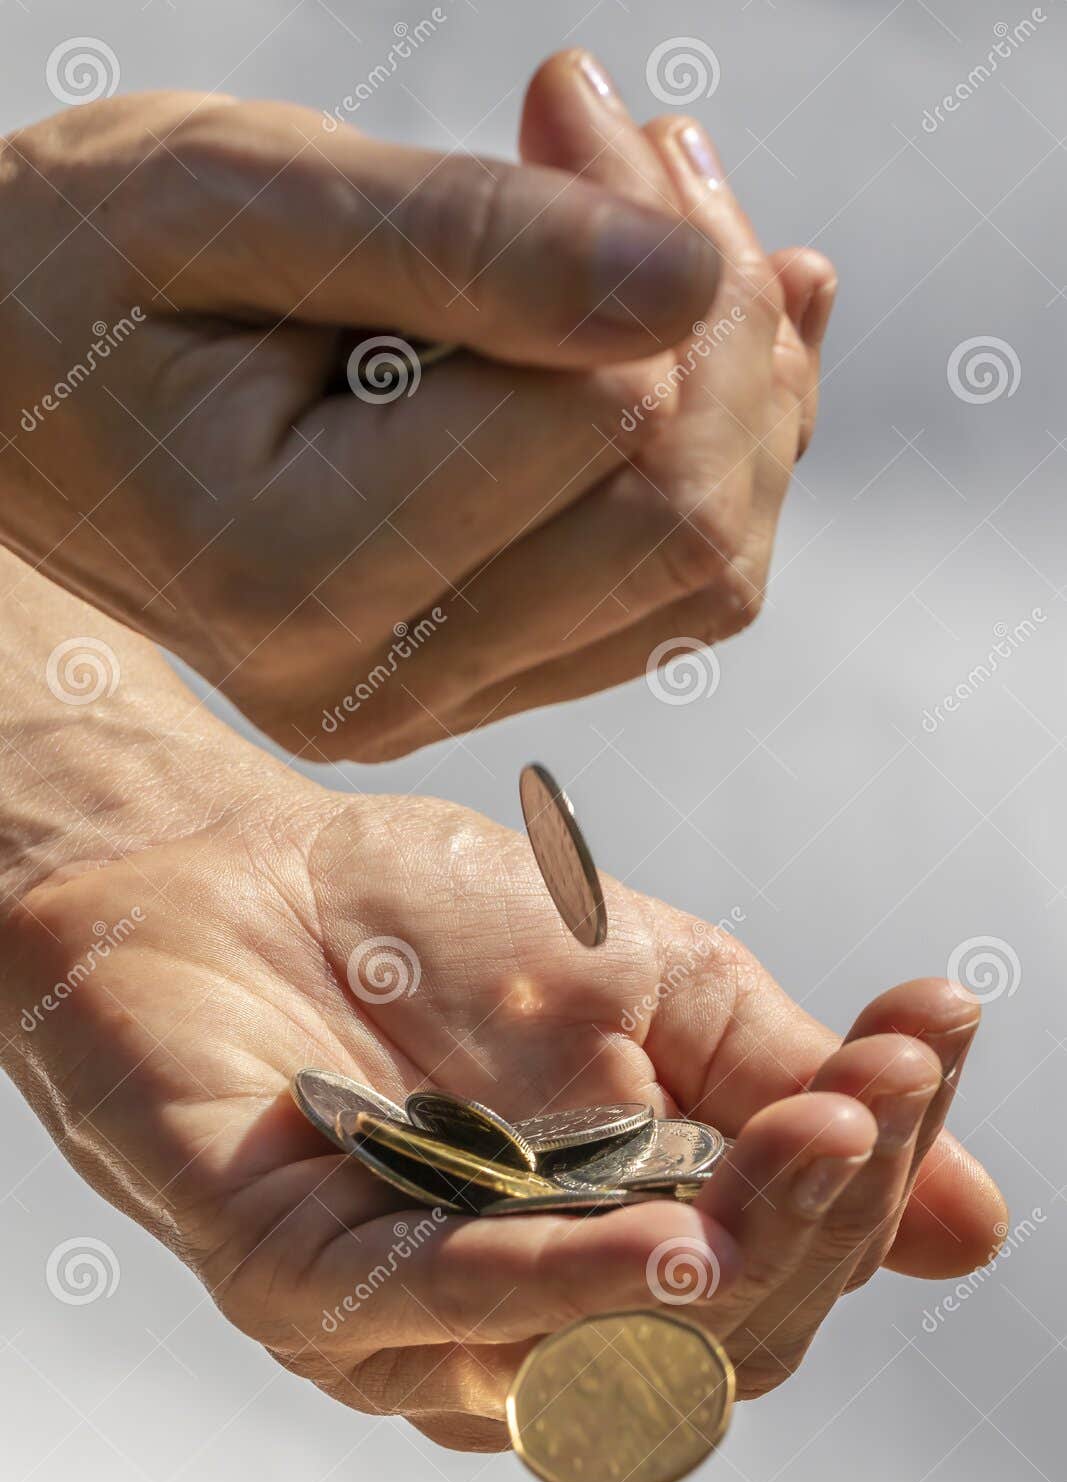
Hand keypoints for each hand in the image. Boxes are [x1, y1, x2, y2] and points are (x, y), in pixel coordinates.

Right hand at [0, 50, 826, 760]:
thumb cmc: (74, 274)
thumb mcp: (227, 197)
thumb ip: (461, 240)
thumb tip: (690, 278)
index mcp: (297, 573)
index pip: (607, 424)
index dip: (645, 243)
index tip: (564, 103)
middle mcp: (373, 682)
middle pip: (684, 530)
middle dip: (725, 322)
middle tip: (647, 148)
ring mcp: (426, 702)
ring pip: (701, 578)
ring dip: (736, 390)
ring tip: (668, 219)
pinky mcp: (465, 683)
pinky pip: (659, 596)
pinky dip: (708, 455)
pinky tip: (681, 328)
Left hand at [4, 720, 1003, 1451]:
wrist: (234, 858)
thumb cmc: (433, 926)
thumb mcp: (652, 985)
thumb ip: (784, 1092)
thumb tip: (972, 1221)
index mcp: (622, 1242)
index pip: (785, 1266)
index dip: (871, 1173)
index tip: (924, 1038)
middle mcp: (530, 1314)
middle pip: (717, 1342)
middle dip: (818, 1219)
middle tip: (871, 1092)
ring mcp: (412, 1322)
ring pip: (602, 1366)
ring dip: (721, 1268)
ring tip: (818, 1151)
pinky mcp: (301, 1288)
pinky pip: (440, 1319)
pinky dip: (564, 1287)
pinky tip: (675, 1239)